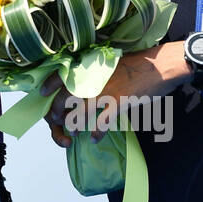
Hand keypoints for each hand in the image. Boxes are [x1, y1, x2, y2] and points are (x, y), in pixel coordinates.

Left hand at [42, 42, 188, 145]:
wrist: (160, 65)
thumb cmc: (139, 63)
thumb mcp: (113, 63)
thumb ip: (99, 72)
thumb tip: (89, 81)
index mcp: (93, 66)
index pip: (64, 73)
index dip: (50, 84)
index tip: (42, 92)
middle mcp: (95, 77)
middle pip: (67, 96)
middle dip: (58, 109)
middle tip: (56, 118)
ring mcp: (106, 90)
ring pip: (80, 111)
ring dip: (74, 123)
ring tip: (73, 132)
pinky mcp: (119, 102)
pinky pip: (103, 122)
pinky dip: (97, 132)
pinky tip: (94, 138)